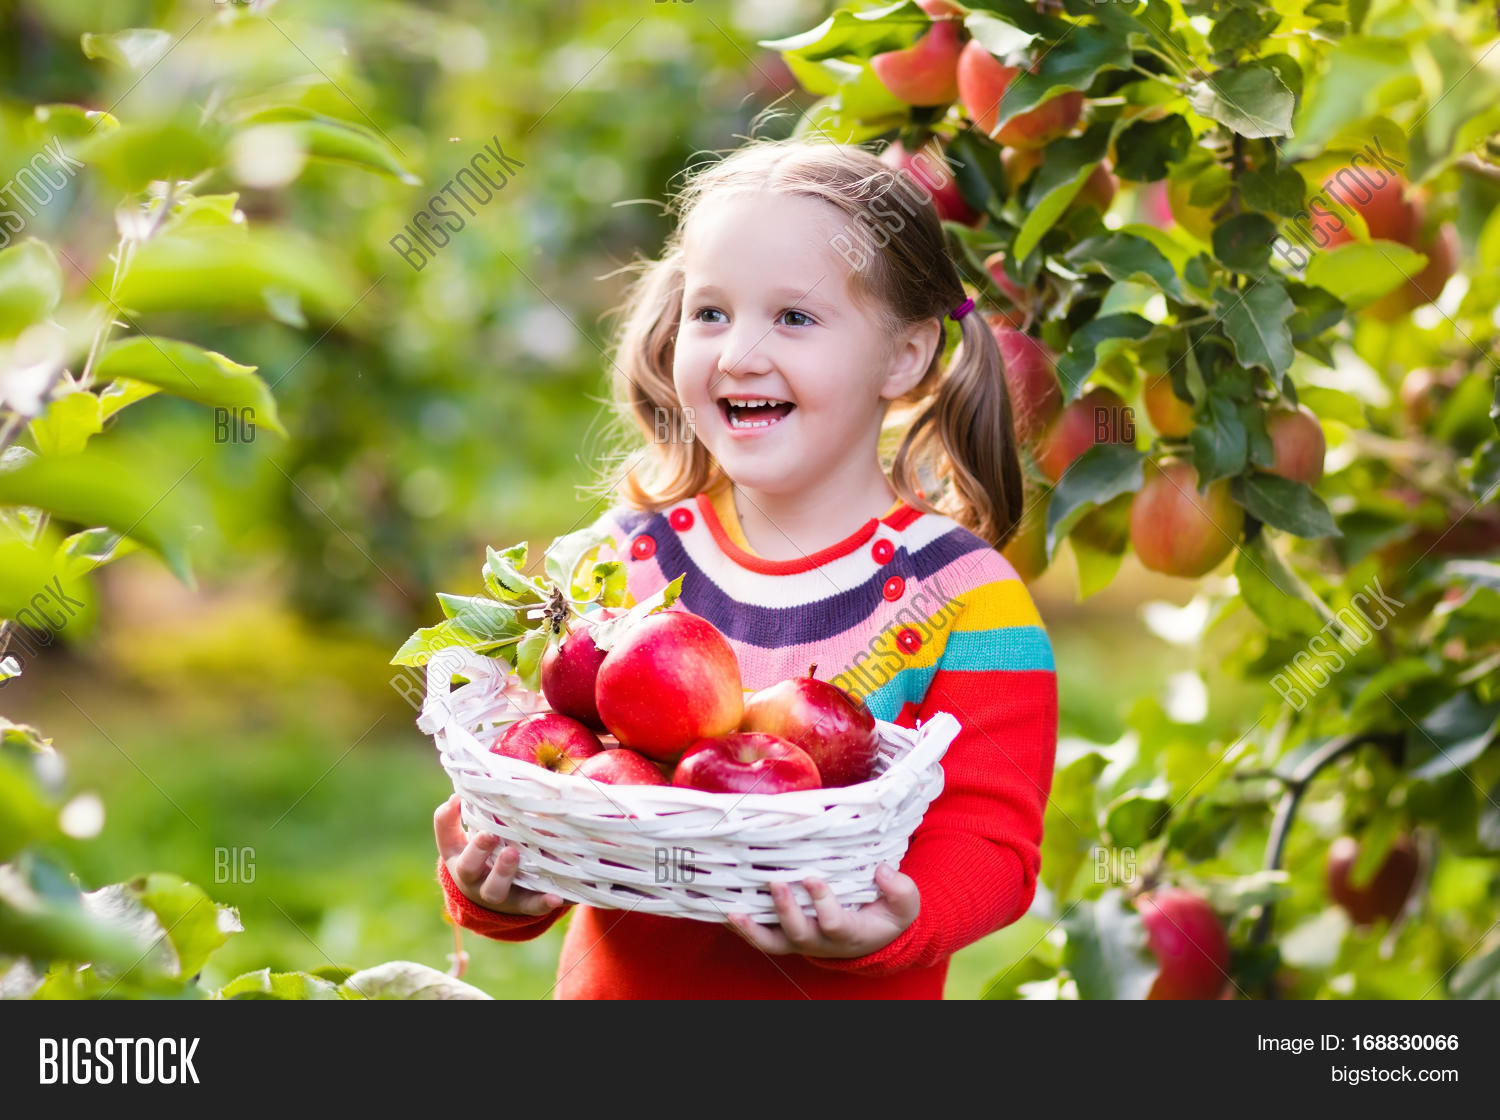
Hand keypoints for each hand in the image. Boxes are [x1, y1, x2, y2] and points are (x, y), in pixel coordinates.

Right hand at [434, 794, 567, 916]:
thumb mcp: (460, 842)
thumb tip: (455, 797)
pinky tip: (555, 897)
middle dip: (478, 850)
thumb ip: (452, 819)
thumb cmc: (477, 858)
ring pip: (495, 890)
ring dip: (503, 872)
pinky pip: (531, 906)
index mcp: (459, 860)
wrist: (490, 902)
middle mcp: (474, 880)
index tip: (458, 801)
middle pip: (469, 869)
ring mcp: (498, 894)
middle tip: (490, 833)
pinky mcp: (521, 905)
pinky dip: (543, 902)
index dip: (449, 823)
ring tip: (513, 853)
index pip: (447, 841)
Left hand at [726, 865, 918, 958]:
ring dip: (752, 927)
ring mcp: (801, 940)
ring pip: (773, 942)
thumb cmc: (887, 915)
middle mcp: (822, 941)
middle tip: (775, 882)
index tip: (813, 878)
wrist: (874, 936)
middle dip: (786, 910)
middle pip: (799, 934)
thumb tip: (883, 871)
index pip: (834, 923)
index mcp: (850, 933)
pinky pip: (762, 936)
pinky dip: (742, 926)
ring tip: (733, 909)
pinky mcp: (787, 935)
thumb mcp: (905, 904)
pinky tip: (724, 910)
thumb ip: (900, 890)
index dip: (823, 903)